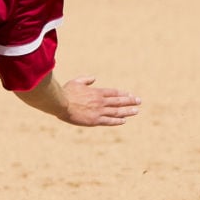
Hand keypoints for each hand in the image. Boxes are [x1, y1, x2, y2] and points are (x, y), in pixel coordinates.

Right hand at [16, 72, 139, 126]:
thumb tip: (93, 78)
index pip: (114, 93)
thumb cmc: (66, 92)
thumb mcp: (76, 82)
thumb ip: (86, 79)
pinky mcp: (94, 120)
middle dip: (130, 101)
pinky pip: (109, 121)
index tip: (130, 95)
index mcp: (96, 92)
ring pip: (117, 111)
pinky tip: (124, 120)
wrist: (61, 103)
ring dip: (128, 111)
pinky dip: (117, 121)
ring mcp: (98, 111)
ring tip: (136, 110)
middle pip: (118, 101)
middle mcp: (100, 101)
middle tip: (139, 101)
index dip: (123, 94)